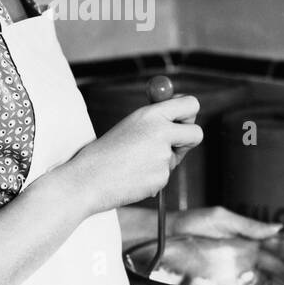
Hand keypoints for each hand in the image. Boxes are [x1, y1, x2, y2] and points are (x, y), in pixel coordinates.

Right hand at [67, 96, 203, 212]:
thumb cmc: (105, 152)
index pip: (190, 104)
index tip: (183, 120)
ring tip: (133, 164)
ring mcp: (163, 156)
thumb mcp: (130, 125)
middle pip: (196, 133)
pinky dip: (152, 177)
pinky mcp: (161, 177)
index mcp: (151, 114)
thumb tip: (179, 115)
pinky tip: (131, 177)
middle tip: (174, 145)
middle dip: (188, 140)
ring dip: (162, 161)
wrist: (87, 180)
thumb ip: (156, 120)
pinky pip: (164, 175)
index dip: (189, 113)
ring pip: (175, 158)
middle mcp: (161, 132)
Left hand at [170, 205, 283, 284]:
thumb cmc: (190, 223)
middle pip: (275, 262)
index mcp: (247, 234)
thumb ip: (248, 226)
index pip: (276, 245)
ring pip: (266, 274)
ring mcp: (236, 264)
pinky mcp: (225, 277)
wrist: (165, 236)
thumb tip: (278, 228)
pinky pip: (248, 284)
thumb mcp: (220, 219)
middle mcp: (245, 249)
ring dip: (281, 283)